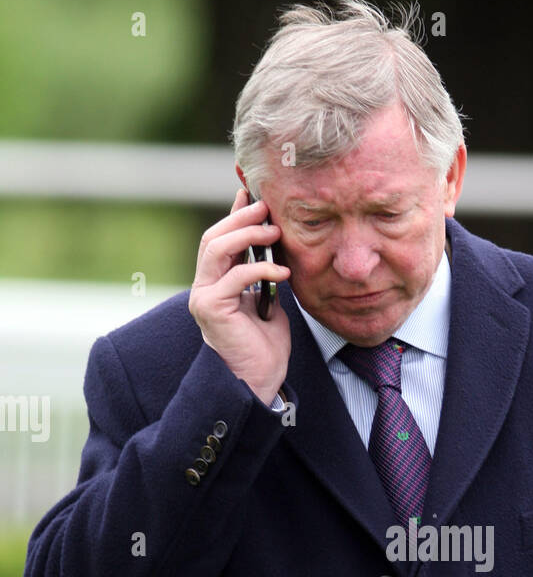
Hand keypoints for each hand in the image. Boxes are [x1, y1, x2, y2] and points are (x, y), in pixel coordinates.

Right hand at [188, 187, 291, 405]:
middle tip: (268, 208)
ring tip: (275, 233)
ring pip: (216, 248)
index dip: (235, 214)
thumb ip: (264, 276)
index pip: (221, 239)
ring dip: (248, 235)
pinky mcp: (211, 308)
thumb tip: (276, 249)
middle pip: (213, 237)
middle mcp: (204, 286)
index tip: (254, 195)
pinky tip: (283, 271)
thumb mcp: (268, 302)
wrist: (258, 382)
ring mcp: (204, 296)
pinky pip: (236, 277)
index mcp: (216, 282)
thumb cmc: (264, 347)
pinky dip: (261, 268)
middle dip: (241, 217)